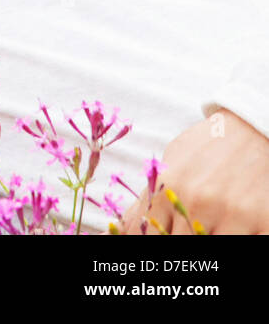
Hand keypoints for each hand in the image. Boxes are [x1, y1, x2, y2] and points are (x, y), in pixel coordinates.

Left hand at [117, 108, 268, 233]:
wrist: (252, 127)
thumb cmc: (208, 147)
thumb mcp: (172, 162)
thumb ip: (149, 197)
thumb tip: (121, 229)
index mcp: (171, 186)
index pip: (149, 233)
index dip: (148, 241)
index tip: (151, 241)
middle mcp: (199, 201)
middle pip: (179, 244)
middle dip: (178, 241)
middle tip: (181, 232)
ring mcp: (233, 214)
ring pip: (210, 249)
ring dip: (207, 242)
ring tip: (206, 230)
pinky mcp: (265, 221)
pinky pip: (252, 247)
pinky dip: (245, 244)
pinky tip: (235, 234)